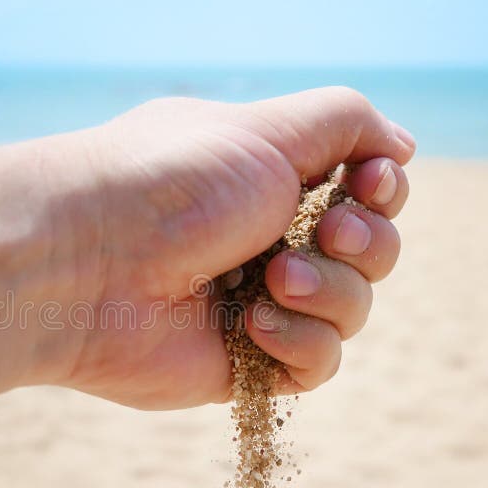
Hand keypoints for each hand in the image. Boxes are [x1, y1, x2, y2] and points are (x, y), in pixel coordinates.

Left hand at [51, 87, 413, 407]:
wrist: (85, 264)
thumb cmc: (171, 184)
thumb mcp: (265, 129)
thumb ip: (344, 122)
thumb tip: (402, 144)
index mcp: (270, 183)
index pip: (364, 191)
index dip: (383, 190)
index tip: (369, 182)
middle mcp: (268, 241)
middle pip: (371, 251)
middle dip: (366, 242)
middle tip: (326, 232)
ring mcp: (258, 302)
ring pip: (353, 309)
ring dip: (332, 291)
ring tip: (276, 279)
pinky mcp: (244, 362)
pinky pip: (319, 364)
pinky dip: (303, 343)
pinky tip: (253, 326)